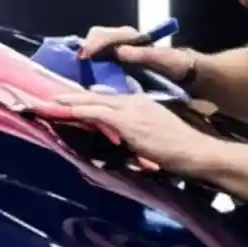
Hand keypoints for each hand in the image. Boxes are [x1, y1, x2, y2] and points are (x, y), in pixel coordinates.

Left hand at [54, 90, 215, 171]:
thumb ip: (136, 132)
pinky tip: (67, 110)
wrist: (194, 151)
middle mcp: (134, 101)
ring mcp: (131, 109)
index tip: (74, 101)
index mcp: (141, 103)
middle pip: (98, 96)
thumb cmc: (179, 148)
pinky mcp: (128, 121)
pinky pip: (98, 112)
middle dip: (75, 97)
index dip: (90, 100)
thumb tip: (122, 138)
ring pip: (94, 101)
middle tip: (55, 96)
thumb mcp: (155, 133)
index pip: (110, 98)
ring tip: (53, 102)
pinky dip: (81, 110)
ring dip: (72, 102)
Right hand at [77, 25, 193, 80]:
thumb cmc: (175, 64)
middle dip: (86, 47)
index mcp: (131, 37)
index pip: (105, 34)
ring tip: (80, 68)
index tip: (86, 55)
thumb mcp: (164, 59)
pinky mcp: (117, 62)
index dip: (94, 43)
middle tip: (79, 61)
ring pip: (96, 46)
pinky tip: (88, 73)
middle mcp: (122, 40)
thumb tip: (120, 51)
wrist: (183, 73)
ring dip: (86, 55)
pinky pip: (100, 58)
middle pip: (96, 37)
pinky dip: (91, 63)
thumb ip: (143, 55)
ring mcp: (118, 50)